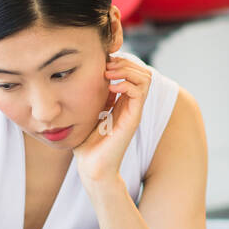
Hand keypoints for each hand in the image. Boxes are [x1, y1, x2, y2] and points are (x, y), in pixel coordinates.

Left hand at [71, 54, 151, 185]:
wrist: (91, 166)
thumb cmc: (86, 144)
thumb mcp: (87, 114)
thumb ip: (91, 97)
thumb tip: (83, 79)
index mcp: (122, 102)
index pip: (132, 72)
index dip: (120, 62)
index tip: (102, 62)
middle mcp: (131, 105)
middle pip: (142, 71)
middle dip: (125, 62)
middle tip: (106, 65)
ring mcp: (134, 111)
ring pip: (145, 77)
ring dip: (127, 69)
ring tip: (109, 73)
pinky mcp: (133, 119)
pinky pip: (139, 92)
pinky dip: (127, 83)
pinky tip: (112, 87)